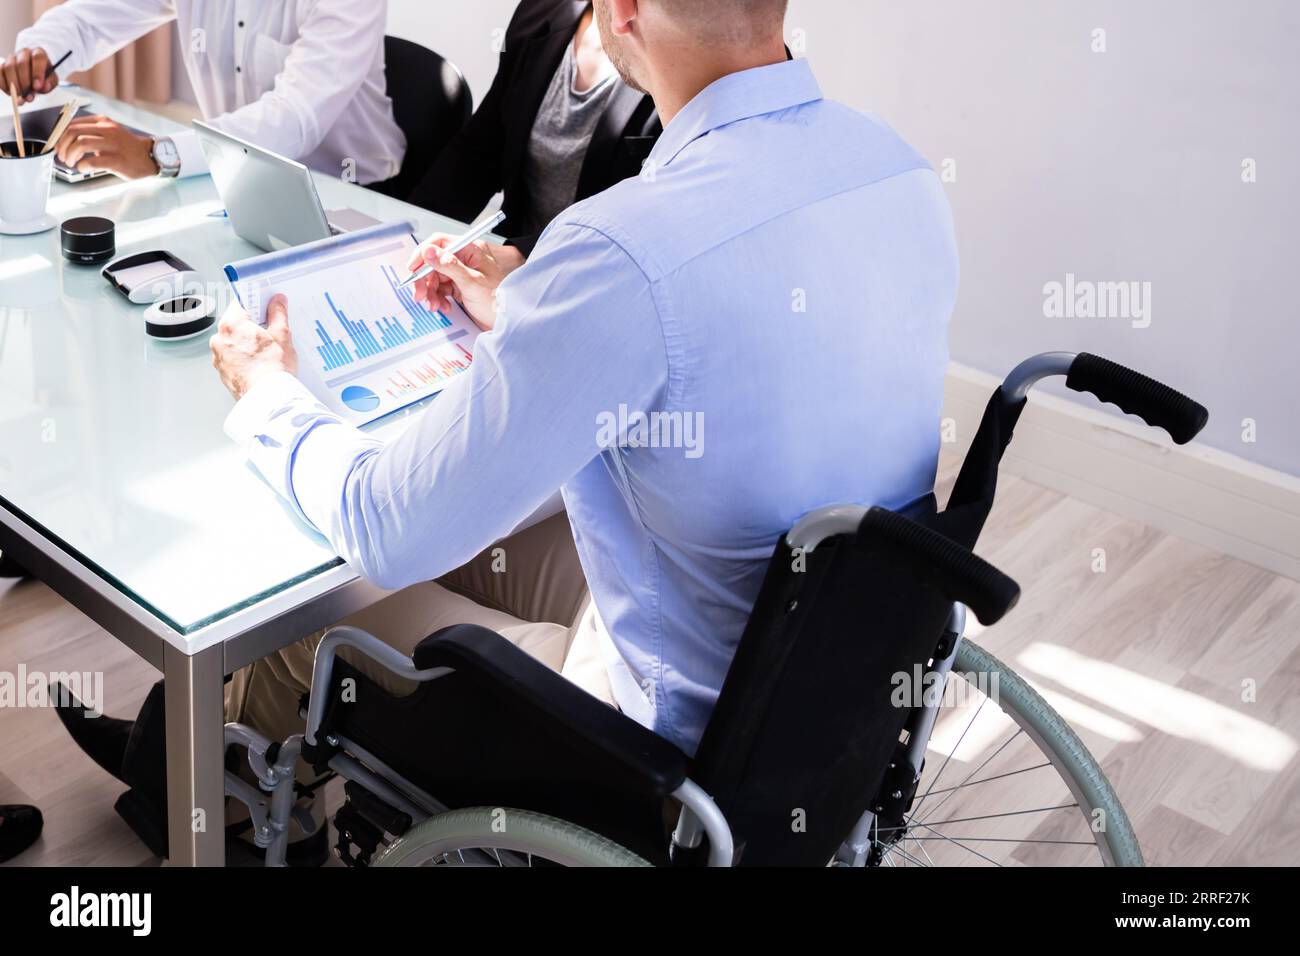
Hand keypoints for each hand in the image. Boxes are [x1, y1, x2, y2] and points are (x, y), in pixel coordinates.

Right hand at [1, 48, 58, 102]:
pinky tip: (11, 93)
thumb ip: (49, 83)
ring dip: (14, 85)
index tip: (37, 87)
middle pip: (21, 63)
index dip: (37, 72)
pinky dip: (4, 85)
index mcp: (39, 53)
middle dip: (24, 82)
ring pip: (9, 68)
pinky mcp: (2, 66)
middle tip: (28, 96)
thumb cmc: (43, 78)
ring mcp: (11, 58)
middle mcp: (24, 53)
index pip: (38, 58)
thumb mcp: (51, 81)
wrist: (34, 78)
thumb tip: (42, 87)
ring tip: (21, 98)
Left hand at [55, 116, 159, 178]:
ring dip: (70, 155)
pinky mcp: (117, 160)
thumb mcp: (109, 133)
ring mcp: (113, 144)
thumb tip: (66, 140)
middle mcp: (107, 130)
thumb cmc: (127, 149)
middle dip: (62, 146)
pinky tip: (82, 168)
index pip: (72, 124)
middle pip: (73, 132)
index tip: (57, 146)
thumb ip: (91, 133)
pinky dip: (82, 166)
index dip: (59, 136)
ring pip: (80, 144)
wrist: (150, 158)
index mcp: (103, 122)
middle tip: (63, 157)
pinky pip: (92, 161)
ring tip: (71, 163)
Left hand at [210, 295, 298, 400]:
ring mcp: (219, 357)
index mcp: (231, 325)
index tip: (265, 305)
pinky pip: (232, 358)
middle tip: (271, 331)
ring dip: (247, 342)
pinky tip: (260, 363)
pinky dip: (243, 358)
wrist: (269, 399)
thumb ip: (278, 313)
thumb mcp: (282, 335)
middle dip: (253, 325)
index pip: (240, 303)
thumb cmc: (273, 369)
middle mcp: (219, 339)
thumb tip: (277, 302)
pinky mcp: (223, 372)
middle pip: (236, 323)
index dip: (255, 303)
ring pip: (234, 341)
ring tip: (267, 351)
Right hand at [409, 237, 524, 331]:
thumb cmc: (499, 301)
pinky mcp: (460, 286)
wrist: (507, 323)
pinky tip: (443, 306)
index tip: (413, 268)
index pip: (440, 243)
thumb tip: (429, 251)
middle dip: (424, 279)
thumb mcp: (472, 282)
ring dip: (430, 292)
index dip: (423, 254)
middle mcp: (465, 259)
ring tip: (434, 305)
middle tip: (419, 294)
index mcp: (471, 250)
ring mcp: (462, 273)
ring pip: (435, 277)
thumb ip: (449, 266)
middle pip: (434, 262)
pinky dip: (438, 298)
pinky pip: (441, 289)